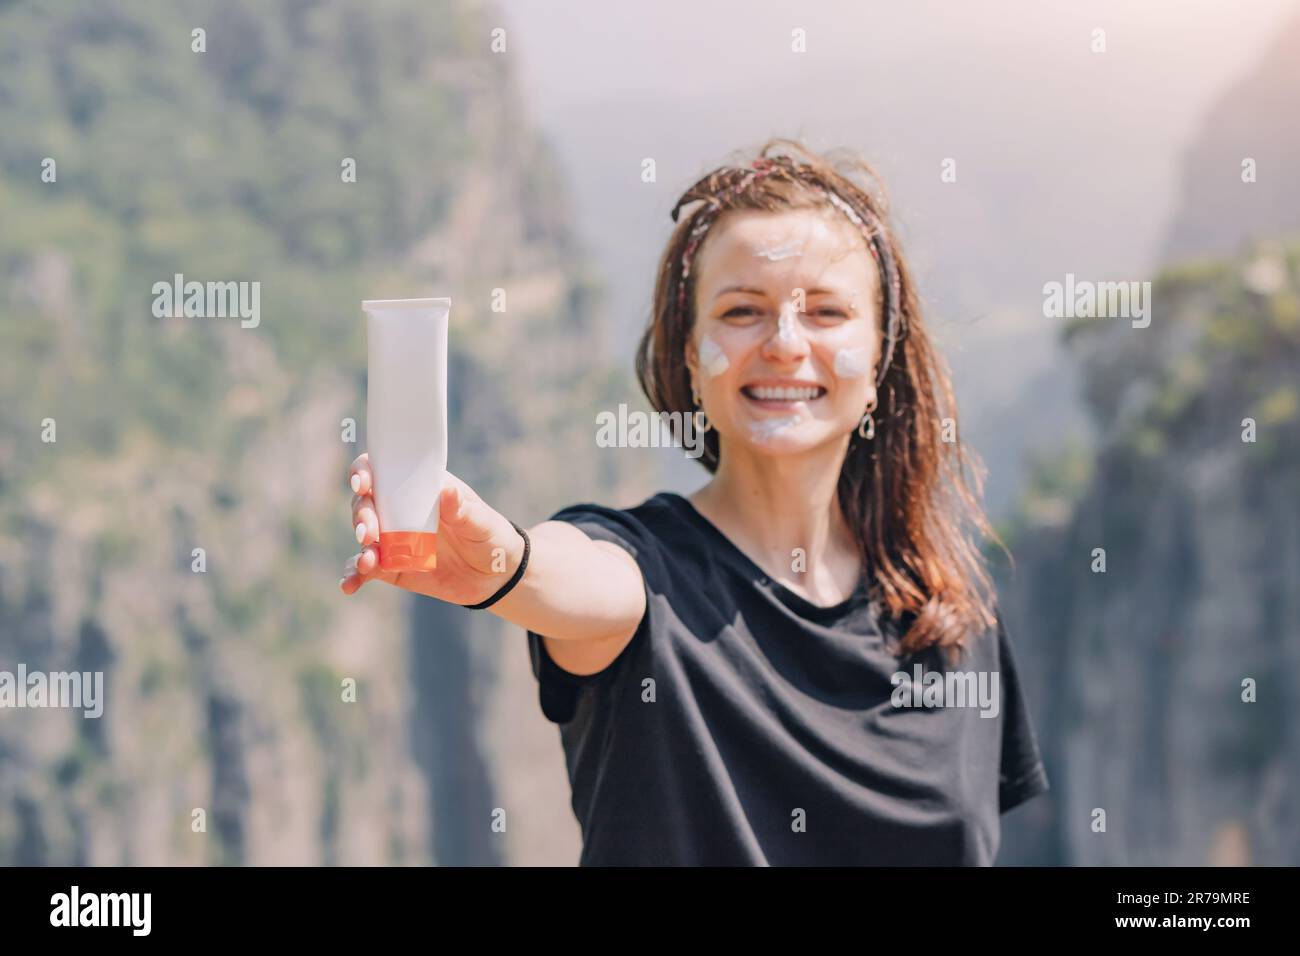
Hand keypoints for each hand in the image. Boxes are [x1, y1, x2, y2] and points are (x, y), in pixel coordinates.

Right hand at [339, 452, 524, 606]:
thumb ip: (462, 509)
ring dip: (360, 547)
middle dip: (362, 515)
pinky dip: (355, 575)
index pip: (383, 471)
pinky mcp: (392, 567)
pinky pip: (367, 568)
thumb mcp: (481, 521)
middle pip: (367, 503)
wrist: (495, 576)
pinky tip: (350, 585)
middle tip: (369, 532)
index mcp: (419, 488)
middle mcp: (400, 509)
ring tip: (367, 561)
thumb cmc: (490, 535)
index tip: (363, 483)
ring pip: (365, 536)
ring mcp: (393, 538)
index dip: (365, 472)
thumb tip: (446, 491)